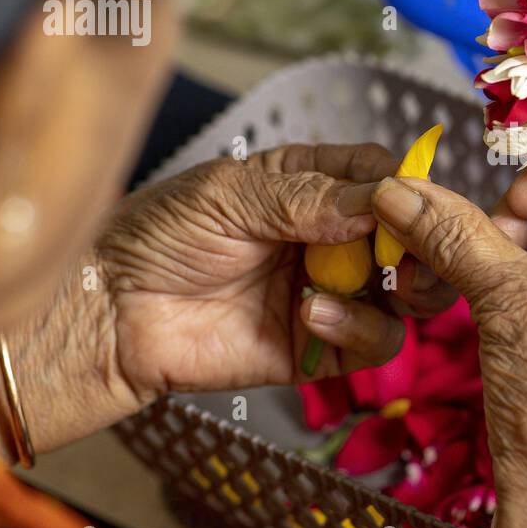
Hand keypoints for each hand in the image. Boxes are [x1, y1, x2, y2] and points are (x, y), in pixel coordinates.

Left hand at [97, 143, 456, 406]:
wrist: (106, 315)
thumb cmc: (154, 237)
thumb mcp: (229, 195)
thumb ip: (308, 196)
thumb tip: (384, 200)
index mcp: (309, 187)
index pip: (381, 177)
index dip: (407, 188)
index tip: (412, 201)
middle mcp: (327, 239)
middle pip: (407, 240)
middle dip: (420, 246)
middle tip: (409, 254)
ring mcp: (327, 294)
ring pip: (405, 296)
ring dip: (399, 289)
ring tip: (373, 284)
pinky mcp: (316, 350)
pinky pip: (372, 344)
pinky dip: (361, 329)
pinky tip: (314, 314)